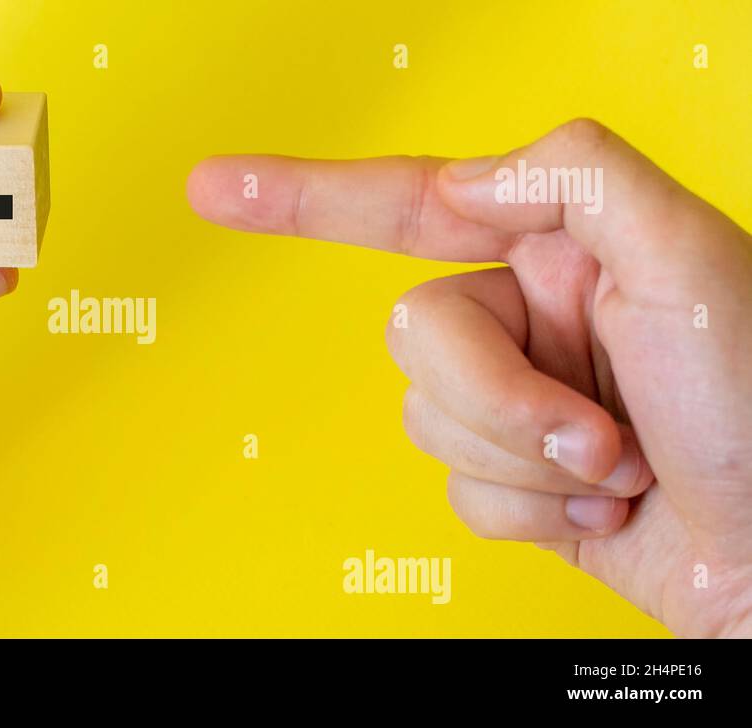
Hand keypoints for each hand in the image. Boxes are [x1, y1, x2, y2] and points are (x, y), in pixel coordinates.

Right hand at [187, 119, 751, 636]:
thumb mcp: (692, 260)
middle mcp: (531, 317)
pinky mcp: (512, 479)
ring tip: (615, 466)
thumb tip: (464, 181)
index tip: (216, 188)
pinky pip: (456, 490)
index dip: (304, 196)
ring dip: (524, 460)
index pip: (410, 204)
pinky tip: (600, 504)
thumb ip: (571, 176)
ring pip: (427, 420)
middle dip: (499, 396)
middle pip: (414, 335)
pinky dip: (529, 508)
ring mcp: (516, 401)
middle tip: (595, 426)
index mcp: (560, 246)